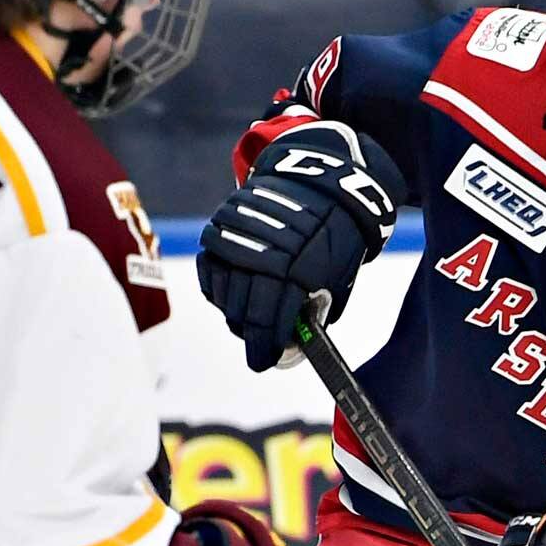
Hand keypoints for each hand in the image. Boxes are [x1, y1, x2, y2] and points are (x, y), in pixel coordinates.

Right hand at [196, 124, 402, 370]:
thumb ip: (314, 310)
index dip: (266, 348)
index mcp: (299, 272)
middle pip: (245, 312)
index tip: (263, 362)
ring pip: (224, 292)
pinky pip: (209, 266)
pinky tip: (230, 293)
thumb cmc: (335, 237)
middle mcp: (266, 256)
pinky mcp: (223, 224)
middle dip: (251, 336)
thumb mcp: (337, 277)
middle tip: (257, 346)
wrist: (321, 183)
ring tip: (245, 319)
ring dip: (233, 313)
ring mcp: (241, 239)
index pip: (273, 322)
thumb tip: (293, 342)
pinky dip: (216, 285)